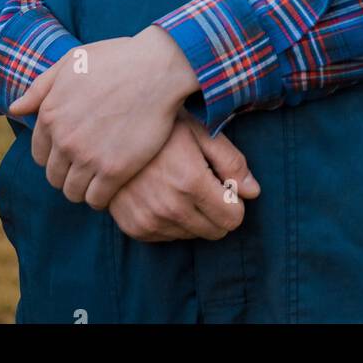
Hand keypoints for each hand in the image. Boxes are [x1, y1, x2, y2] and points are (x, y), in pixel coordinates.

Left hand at [8, 27, 199, 209]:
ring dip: (83, 188)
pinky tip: (112, 184)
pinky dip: (101, 197)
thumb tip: (15, 109)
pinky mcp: (114, 170)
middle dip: (67, 173)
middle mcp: (64, 139)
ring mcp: (88, 157)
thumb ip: (40, 87)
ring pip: (72, 192)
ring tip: (99, 176)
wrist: (157, 68)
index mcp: (50, 114)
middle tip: (88, 164)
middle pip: (54, 176)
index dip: (55, 154)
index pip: (39, 154)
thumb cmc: (116, 59)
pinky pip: (96, 200)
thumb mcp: (72, 62)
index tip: (72, 151)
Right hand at [109, 109, 260, 241]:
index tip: (222, 182)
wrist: (109, 132)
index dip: (233, 200)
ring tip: (178, 183)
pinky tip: (161, 193)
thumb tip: (253, 192)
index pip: (233, 218)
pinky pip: (168, 237)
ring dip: (193, 215)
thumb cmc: (162, 126)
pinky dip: (171, 220)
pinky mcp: (135, 228)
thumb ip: (231, 161)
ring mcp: (150, 221)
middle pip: (215, 232)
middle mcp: (170, 207)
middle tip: (201, 182)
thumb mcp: (201, 131)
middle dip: (216, 210)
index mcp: (190, 182)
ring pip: (192, 235)